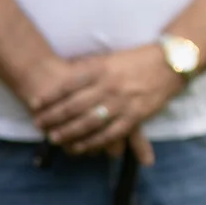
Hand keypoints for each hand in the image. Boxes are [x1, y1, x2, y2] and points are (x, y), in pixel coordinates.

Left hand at [33, 46, 184, 155]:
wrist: (170, 64)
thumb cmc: (137, 59)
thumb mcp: (110, 57)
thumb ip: (89, 67)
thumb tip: (65, 73)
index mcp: (102, 69)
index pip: (69, 84)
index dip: (50, 95)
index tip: (34, 103)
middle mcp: (110, 86)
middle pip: (75, 105)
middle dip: (53, 116)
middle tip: (38, 124)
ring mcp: (123, 103)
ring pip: (89, 122)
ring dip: (69, 132)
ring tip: (53, 138)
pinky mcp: (135, 117)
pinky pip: (110, 134)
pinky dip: (93, 142)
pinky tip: (79, 147)